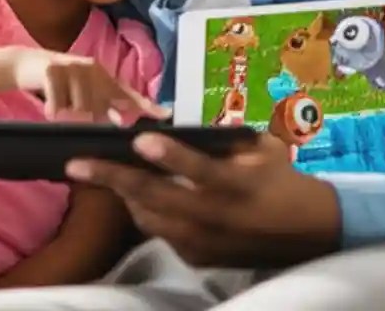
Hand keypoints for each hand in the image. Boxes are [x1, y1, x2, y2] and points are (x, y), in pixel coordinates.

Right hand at [10, 48, 168, 123]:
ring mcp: (72, 67)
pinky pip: (58, 105)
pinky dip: (53, 110)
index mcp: (102, 74)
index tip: (165, 114)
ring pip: (78, 108)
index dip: (146, 104)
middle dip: (87, 115)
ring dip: (67, 112)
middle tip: (71, 108)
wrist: (25, 63)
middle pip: (97, 108)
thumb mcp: (81, 91)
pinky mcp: (52, 70)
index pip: (127, 92)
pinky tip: (49, 108)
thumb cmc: (58, 81)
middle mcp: (91, 68)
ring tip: (58, 102)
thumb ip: (101, 104)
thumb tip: (121, 120)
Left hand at [67, 132, 341, 267]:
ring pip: (148, 217)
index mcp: (233, 184)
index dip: (169, 155)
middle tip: (76, 165)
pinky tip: (131, 195)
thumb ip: (222, 139)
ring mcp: (202, 241)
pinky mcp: (197, 257)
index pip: (197, 168)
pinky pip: (160, 232)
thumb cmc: (282, 180)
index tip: (139, 140)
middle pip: (156, 197)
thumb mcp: (261, 150)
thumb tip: (181, 126)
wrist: (307, 233)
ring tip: (94, 174)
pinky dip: (144, 212)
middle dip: (112, 178)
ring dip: (122, 195)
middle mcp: (214, 216)